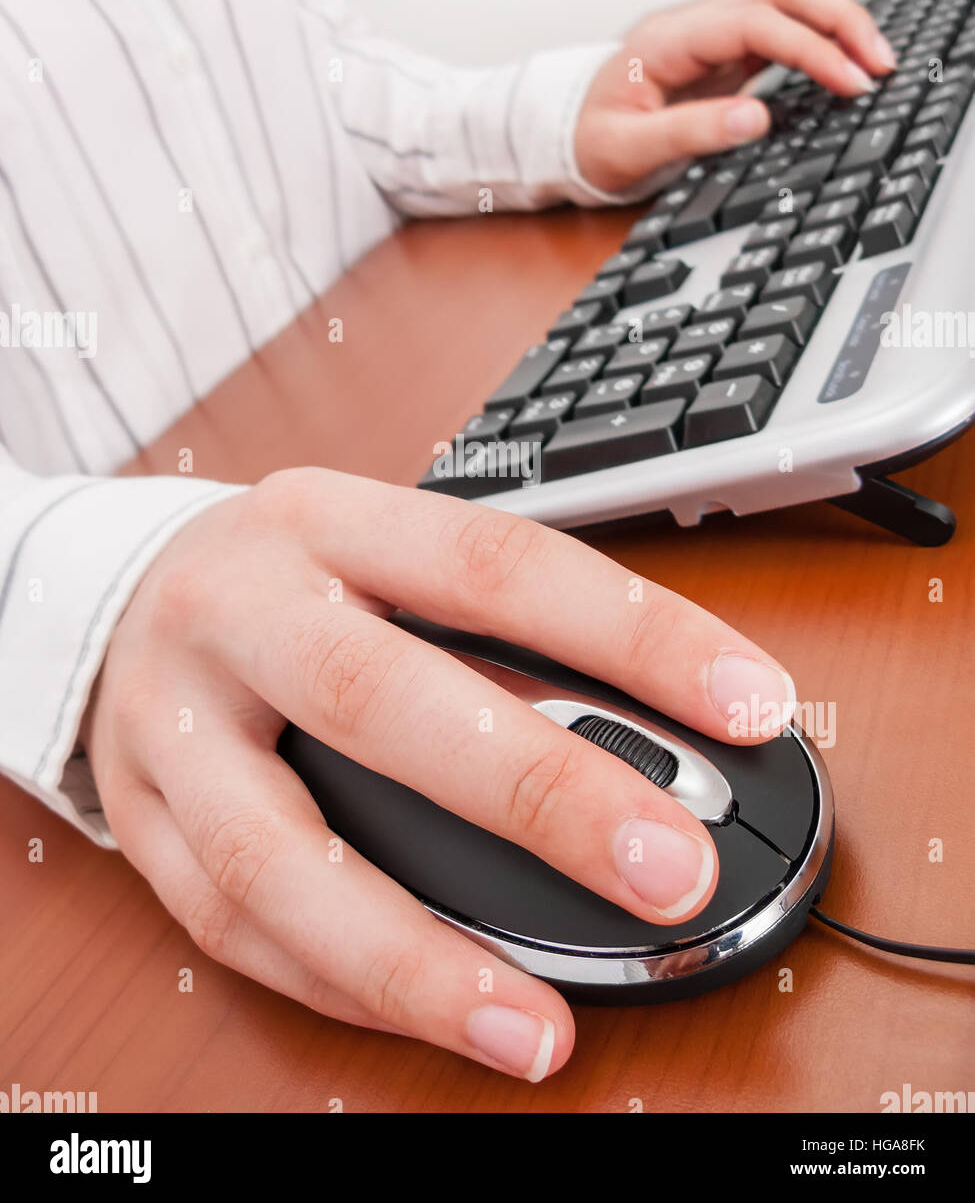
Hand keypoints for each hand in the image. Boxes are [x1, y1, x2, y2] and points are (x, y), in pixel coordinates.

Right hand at [83, 469, 794, 1081]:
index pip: (495, 564)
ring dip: (415, 955)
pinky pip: (232, 926)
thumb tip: (656, 736)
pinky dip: (344, 985)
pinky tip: (438, 1011)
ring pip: (274, 857)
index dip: (632, 635)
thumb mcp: (384, 552)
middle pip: (381, 700)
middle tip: (669, 872)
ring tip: (536, 1027)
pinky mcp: (136, 818)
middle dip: (538, 797)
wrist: (115, 596)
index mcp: (327, 520)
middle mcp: (238, 609)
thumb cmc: (291, 579)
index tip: (750, 704)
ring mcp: (170, 721)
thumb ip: (498, 632)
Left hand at [575, 0, 895, 192]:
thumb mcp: (630, 150)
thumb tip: (757, 118)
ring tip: (875, 62)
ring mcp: (709, 38)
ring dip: (833, 23)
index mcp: (668, 42)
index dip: (808, 47)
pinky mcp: (721, 57)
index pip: (755, 24)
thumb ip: (691, 133)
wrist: (567, 138)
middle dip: (837, 19)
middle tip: (880, 63)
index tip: (849, 82)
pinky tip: (844, 66)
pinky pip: (778, 32)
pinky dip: (817, 41)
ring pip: (784, 2)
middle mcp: (693, 27)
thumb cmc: (591, 144)